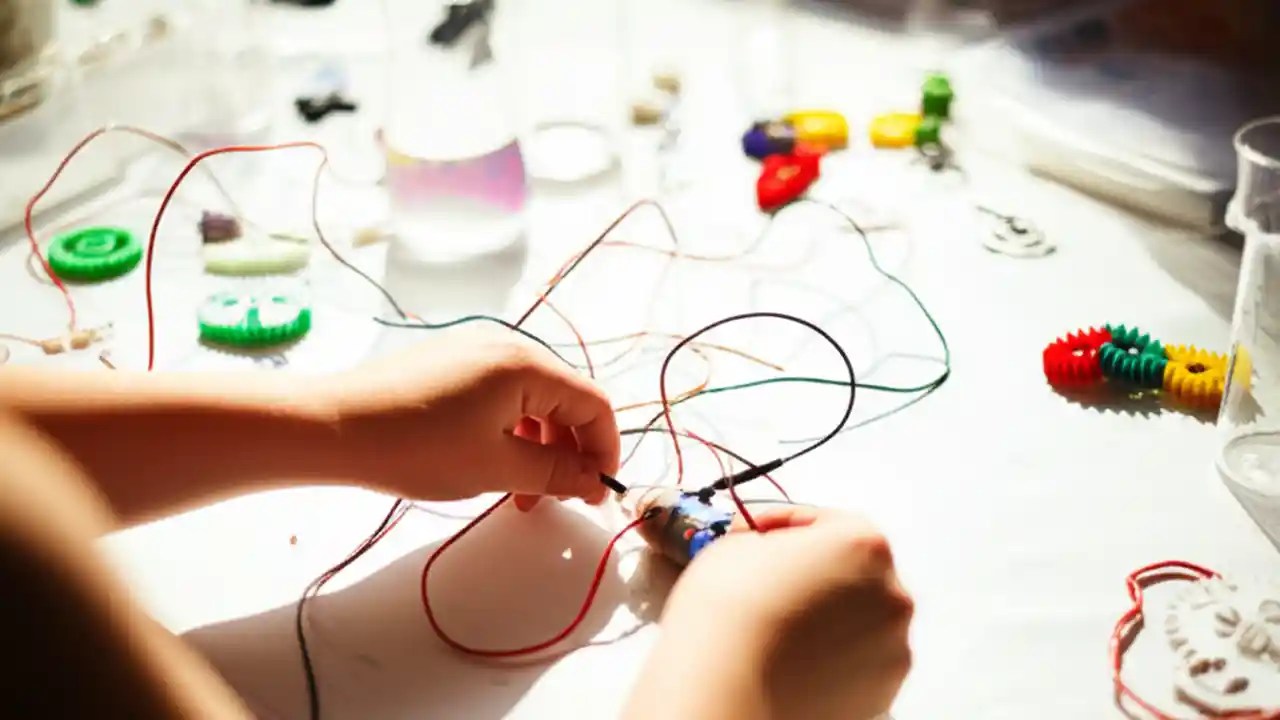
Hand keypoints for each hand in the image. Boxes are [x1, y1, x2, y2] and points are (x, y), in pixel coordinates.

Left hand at [328, 325, 618, 507]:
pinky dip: (511, 433)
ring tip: (521, 495)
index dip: (605, 451)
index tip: (597, 494)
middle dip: (569, 452)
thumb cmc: (415, 447)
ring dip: (539, 448)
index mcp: (527, 363)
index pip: (594, 404)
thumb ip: (555, 473)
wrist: (332, 426)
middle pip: (565, 400)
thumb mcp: (496, 468)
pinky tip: (494, 468)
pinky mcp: (453, 362)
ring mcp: (478, 349)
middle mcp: (508, 345)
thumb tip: (593, 481)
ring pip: (533, 402)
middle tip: (560, 500)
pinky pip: (503, 397)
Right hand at [625, 507, 912, 719]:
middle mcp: (892, 595)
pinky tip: (794, 658)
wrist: (725, 686)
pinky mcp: (882, 694)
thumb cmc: (730, 616)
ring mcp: (892, 649)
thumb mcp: (736, 544)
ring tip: (781, 627)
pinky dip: (834, 659)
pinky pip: (858, 664)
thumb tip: (765, 549)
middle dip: (815, 573)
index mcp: (864, 544)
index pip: (828, 522)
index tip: (762, 536)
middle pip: (853, 571)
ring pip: (860, 620)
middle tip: (771, 582)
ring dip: (829, 617)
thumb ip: (766, 538)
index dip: (787, 525)